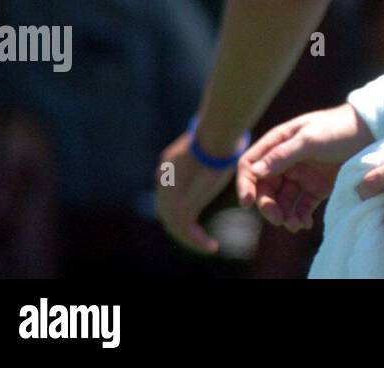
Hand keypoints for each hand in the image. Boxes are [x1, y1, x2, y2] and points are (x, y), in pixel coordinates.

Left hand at [155, 127, 244, 253]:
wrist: (213, 140)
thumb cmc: (219, 137)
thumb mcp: (210, 146)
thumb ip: (208, 154)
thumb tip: (221, 148)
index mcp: (167, 167)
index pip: (167, 194)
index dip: (179, 206)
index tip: (194, 214)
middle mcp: (163, 183)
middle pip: (167, 212)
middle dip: (182, 225)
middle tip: (199, 236)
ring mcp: (169, 197)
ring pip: (175, 226)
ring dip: (191, 238)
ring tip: (209, 246)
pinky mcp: (180, 208)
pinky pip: (187, 232)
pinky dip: (199, 242)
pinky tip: (213, 246)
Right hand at [237, 104, 373, 232]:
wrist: (370, 132)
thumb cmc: (338, 128)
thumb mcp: (311, 139)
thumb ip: (283, 154)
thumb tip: (255, 172)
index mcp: (278, 143)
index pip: (250, 165)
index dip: (245, 184)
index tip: (248, 203)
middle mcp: (285, 160)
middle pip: (265, 188)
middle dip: (268, 206)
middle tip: (278, 219)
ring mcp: (301, 174)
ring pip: (282, 201)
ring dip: (284, 215)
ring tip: (295, 225)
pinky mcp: (316, 187)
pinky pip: (300, 206)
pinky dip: (299, 217)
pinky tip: (305, 224)